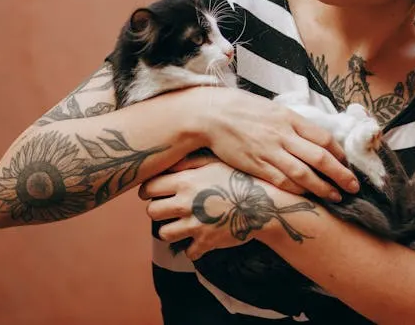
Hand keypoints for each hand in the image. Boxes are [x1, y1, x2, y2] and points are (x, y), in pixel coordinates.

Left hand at [139, 156, 318, 260]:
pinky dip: (193, 247)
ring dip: (171, 230)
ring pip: (164, 234)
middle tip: (169, 208)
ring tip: (182, 224)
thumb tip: (168, 162)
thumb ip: (189, 162)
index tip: (153, 192)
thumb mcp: (216, 161)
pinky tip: (201, 238)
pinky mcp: (206, 242)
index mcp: (185, 181)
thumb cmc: (242, 177)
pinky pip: (188, 252)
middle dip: (158, 210)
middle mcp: (185, 203)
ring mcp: (194, 225)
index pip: (149, 187)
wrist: (266, 202)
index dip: (148, 190)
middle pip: (152, 212)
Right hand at [200, 89, 359, 200]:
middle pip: (320, 158)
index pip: (324, 138)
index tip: (347, 163)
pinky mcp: (256, 166)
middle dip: (340, 174)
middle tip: (354, 186)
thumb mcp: (274, 109)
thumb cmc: (244, 110)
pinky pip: (282, 182)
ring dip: (323, 187)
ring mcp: (270, 151)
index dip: (339, 153)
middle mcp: (284, 135)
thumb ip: (293, 124)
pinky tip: (308, 196)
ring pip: (304, 174)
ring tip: (336, 196)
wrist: (212, 115)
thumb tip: (314, 138)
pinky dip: (298, 191)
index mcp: (290, 118)